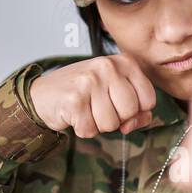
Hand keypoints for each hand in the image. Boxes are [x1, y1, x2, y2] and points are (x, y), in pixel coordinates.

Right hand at [28, 54, 158, 137]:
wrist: (43, 94)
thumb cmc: (83, 94)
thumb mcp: (115, 93)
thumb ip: (137, 108)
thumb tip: (144, 119)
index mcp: (124, 62)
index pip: (149, 99)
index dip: (136, 112)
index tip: (119, 106)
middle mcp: (107, 66)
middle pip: (130, 112)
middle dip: (116, 120)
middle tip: (99, 109)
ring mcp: (90, 81)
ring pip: (111, 124)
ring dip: (98, 125)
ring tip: (86, 110)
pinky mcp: (74, 99)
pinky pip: (90, 130)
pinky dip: (83, 129)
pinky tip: (75, 115)